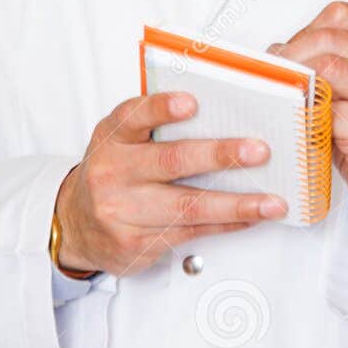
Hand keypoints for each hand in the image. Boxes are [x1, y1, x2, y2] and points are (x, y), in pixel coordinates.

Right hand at [52, 91, 287, 276]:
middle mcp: (114, 173)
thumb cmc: (111, 173)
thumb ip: (152, 124)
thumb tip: (216, 112)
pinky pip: (190, 233)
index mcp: (112, 138)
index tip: (191, 103)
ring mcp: (124, 211)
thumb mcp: (118, 140)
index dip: (161, 108)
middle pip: (171, 162)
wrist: (76, 224)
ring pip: (188, 207)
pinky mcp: (137, 243)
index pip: (134, 116)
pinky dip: (225, 225)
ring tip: (270, 202)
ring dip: (236, 204)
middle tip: (258, 151)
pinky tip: (249, 218)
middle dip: (220, 156)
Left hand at [270, 1, 347, 226]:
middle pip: (328, 37)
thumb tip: (276, 55)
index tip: (286, 56)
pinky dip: (303, 112)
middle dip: (293, 54)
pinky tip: (298, 122)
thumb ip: (326, 65)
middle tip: (275, 77)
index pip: (337, 17)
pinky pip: (325, 107)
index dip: (304, 33)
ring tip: (286, 97)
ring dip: (296, 80)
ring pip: (326, 65)